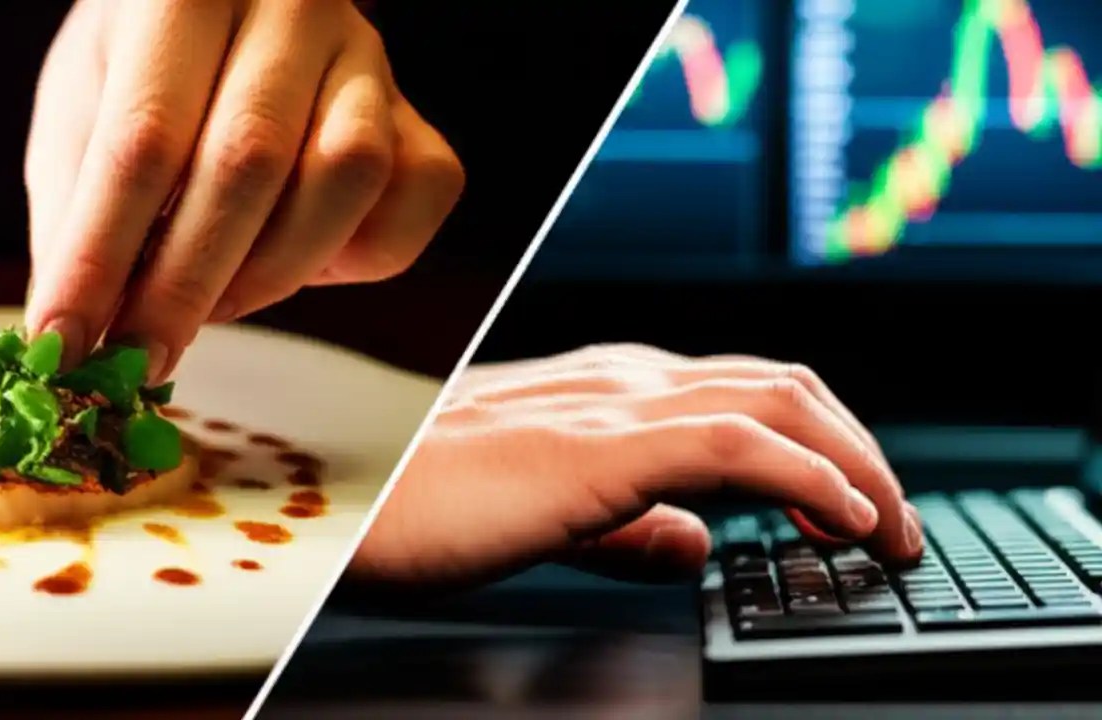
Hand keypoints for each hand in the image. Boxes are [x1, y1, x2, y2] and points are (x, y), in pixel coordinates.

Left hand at [23, 0, 463, 379]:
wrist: (238, 18)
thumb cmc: (152, 71)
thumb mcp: (83, 113)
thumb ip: (78, 213)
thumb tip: (75, 336)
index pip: (143, 140)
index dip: (102, 255)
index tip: (68, 341)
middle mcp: (290, 8)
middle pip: (247, 162)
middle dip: (185, 284)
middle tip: (142, 355)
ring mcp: (367, 60)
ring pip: (345, 177)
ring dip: (273, 271)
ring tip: (218, 303)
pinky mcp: (416, 116)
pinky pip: (413, 198)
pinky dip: (359, 257)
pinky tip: (303, 259)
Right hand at [349, 344, 923, 590]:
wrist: (339, 507)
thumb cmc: (417, 508)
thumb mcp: (543, 515)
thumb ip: (625, 527)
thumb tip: (695, 544)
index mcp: (604, 389)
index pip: (746, 392)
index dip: (820, 444)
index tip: (854, 509)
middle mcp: (617, 380)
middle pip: (783, 384)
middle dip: (856, 447)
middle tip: (889, 520)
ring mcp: (609, 405)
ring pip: (776, 401)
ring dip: (854, 461)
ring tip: (886, 526)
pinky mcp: (599, 447)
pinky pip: (738, 445)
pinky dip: (810, 476)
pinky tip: (840, 522)